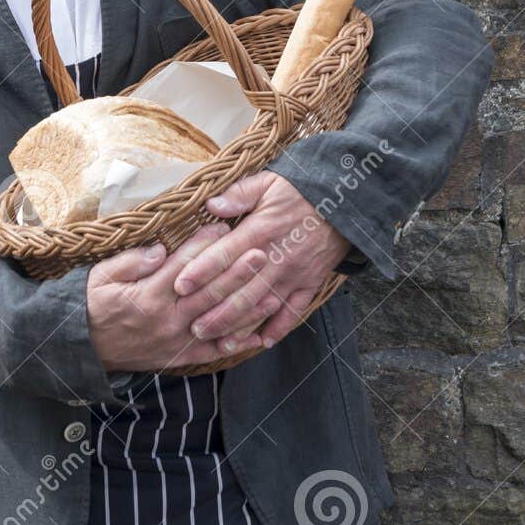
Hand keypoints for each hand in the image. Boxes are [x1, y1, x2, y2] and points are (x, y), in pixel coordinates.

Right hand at [86, 222, 281, 372]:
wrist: (84, 347)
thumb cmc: (93, 304)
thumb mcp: (101, 275)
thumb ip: (132, 261)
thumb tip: (161, 248)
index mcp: (149, 294)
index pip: (184, 265)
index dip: (206, 245)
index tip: (225, 228)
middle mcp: (168, 318)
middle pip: (209, 292)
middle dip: (237, 272)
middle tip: (260, 252)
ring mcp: (176, 340)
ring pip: (218, 322)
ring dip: (246, 307)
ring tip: (271, 291)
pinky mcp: (178, 356)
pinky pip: (212, 351)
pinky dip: (236, 345)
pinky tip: (259, 336)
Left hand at [172, 170, 349, 350]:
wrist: (345, 202)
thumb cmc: (301, 191)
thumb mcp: (268, 182)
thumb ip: (238, 194)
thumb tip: (211, 205)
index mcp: (260, 231)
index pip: (224, 255)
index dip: (200, 272)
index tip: (179, 286)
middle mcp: (274, 258)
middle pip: (239, 290)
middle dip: (213, 311)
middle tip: (191, 327)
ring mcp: (293, 275)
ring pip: (262, 307)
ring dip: (239, 327)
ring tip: (218, 342)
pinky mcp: (310, 284)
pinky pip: (293, 311)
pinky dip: (279, 328)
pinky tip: (261, 342)